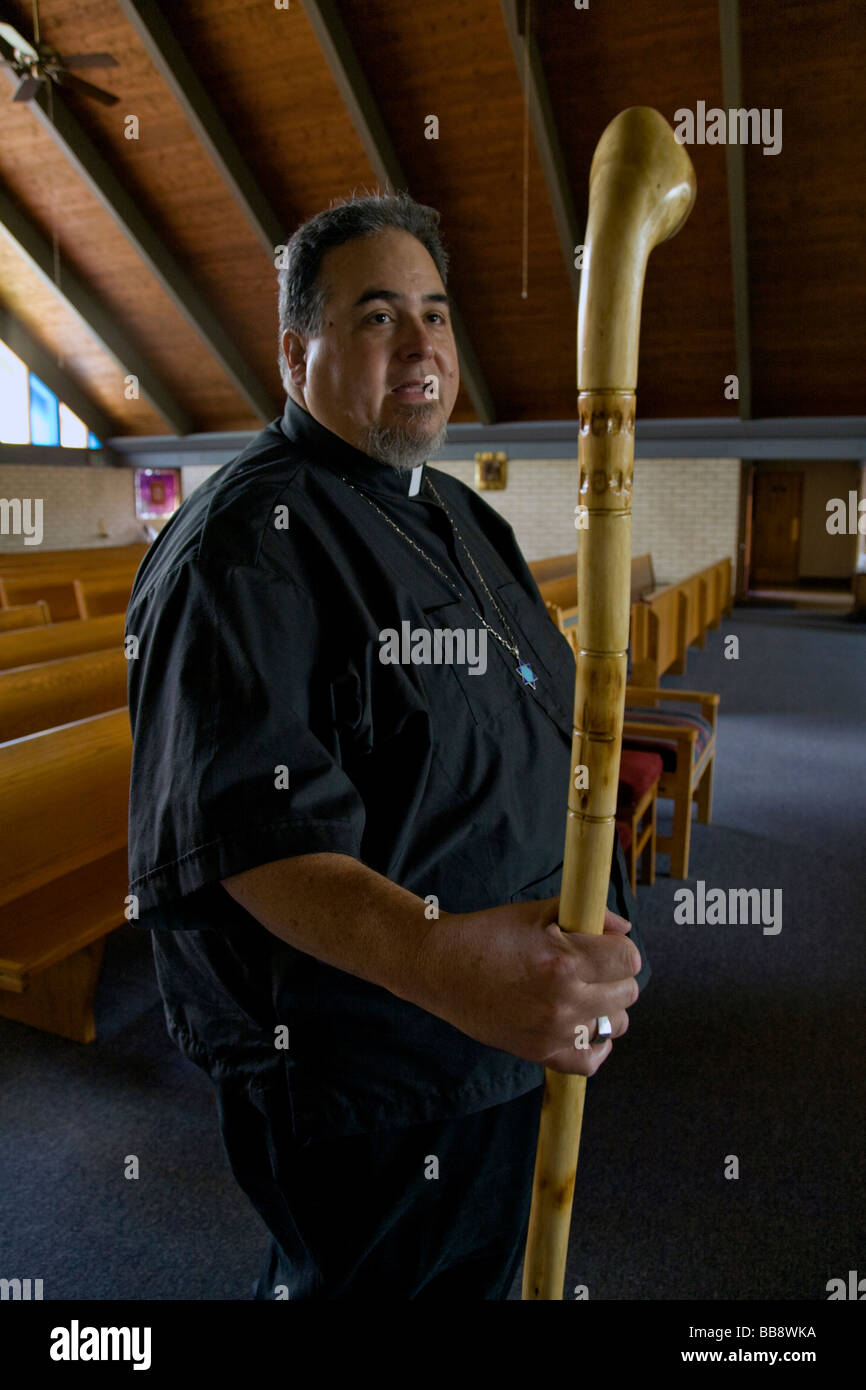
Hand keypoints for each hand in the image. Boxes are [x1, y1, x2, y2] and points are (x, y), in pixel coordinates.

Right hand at [415, 895, 640, 1076]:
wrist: (442, 968)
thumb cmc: (489, 934)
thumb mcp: (538, 913)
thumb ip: (589, 918)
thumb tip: (625, 930)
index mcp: (564, 961)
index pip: (629, 959)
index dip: (620, 949)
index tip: (607, 946)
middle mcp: (563, 1001)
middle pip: (627, 993)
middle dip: (615, 975)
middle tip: (593, 966)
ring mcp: (553, 1032)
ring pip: (615, 1025)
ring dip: (608, 1007)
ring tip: (586, 993)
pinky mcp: (540, 1052)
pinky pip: (590, 1062)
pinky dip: (596, 1047)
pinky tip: (588, 1028)